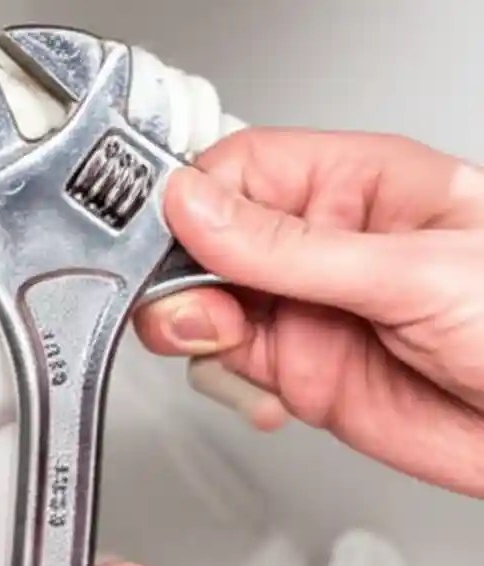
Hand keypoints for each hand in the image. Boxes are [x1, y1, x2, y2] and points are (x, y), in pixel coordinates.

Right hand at [135, 128, 483, 495]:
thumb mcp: (412, 273)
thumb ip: (292, 247)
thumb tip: (194, 208)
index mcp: (358, 187)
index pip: (240, 171)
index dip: (191, 200)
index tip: (165, 236)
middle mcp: (324, 245)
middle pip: (207, 241)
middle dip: (179, 272)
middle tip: (189, 304)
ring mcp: (309, 309)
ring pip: (207, 304)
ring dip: (194, 325)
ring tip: (223, 340)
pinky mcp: (302, 370)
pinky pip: (228, 364)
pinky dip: (221, 377)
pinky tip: (252, 383)